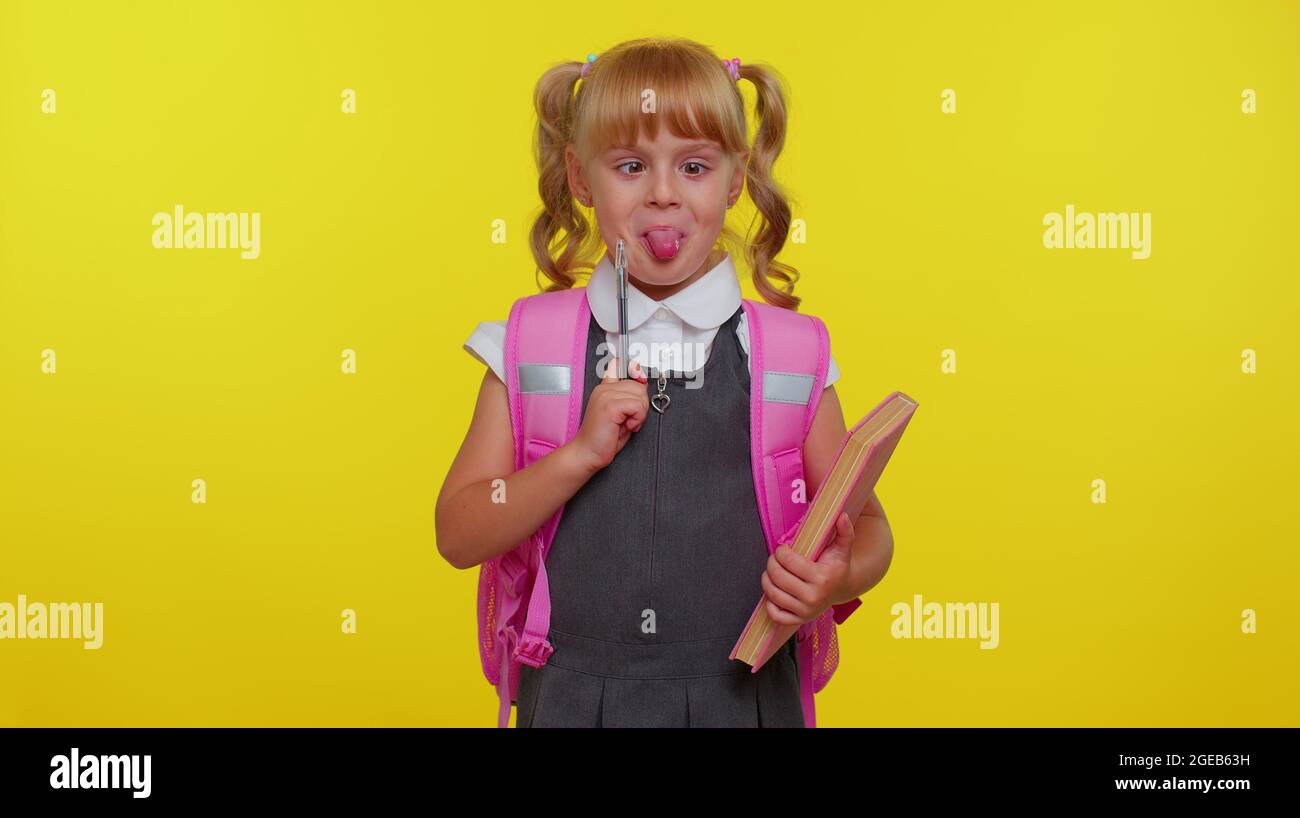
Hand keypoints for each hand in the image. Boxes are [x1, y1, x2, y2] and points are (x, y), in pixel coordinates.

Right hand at [567, 356, 648, 472]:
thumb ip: (629, 399)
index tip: (639, 376)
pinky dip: (637, 419)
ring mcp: (605, 395)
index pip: (618, 365)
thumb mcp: (621, 415)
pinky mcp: (610, 406)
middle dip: (641, 405)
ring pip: (640, 395)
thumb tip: (642, 385)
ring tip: (626, 424)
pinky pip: (637, 406)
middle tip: (630, 419)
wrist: (587, 453)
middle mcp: (604, 389)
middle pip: (638, 385)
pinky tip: (627, 426)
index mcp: (604, 388)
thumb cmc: (603, 438)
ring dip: (639, 414)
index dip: (633, 369)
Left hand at [760, 511, 854, 626]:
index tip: (784, 548)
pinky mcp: (799, 620)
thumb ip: (844, 531)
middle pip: (777, 576)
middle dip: (772, 562)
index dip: (781, 551)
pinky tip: (775, 591)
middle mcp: (813, 597)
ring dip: (767, 579)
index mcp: (822, 578)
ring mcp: (806, 611)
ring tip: (772, 572)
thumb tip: (842, 516)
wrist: (843, 589)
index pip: (788, 561)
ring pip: (773, 593)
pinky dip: (770, 604)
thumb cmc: (838, 566)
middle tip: (775, 558)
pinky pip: (776, 615)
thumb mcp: (843, 548)